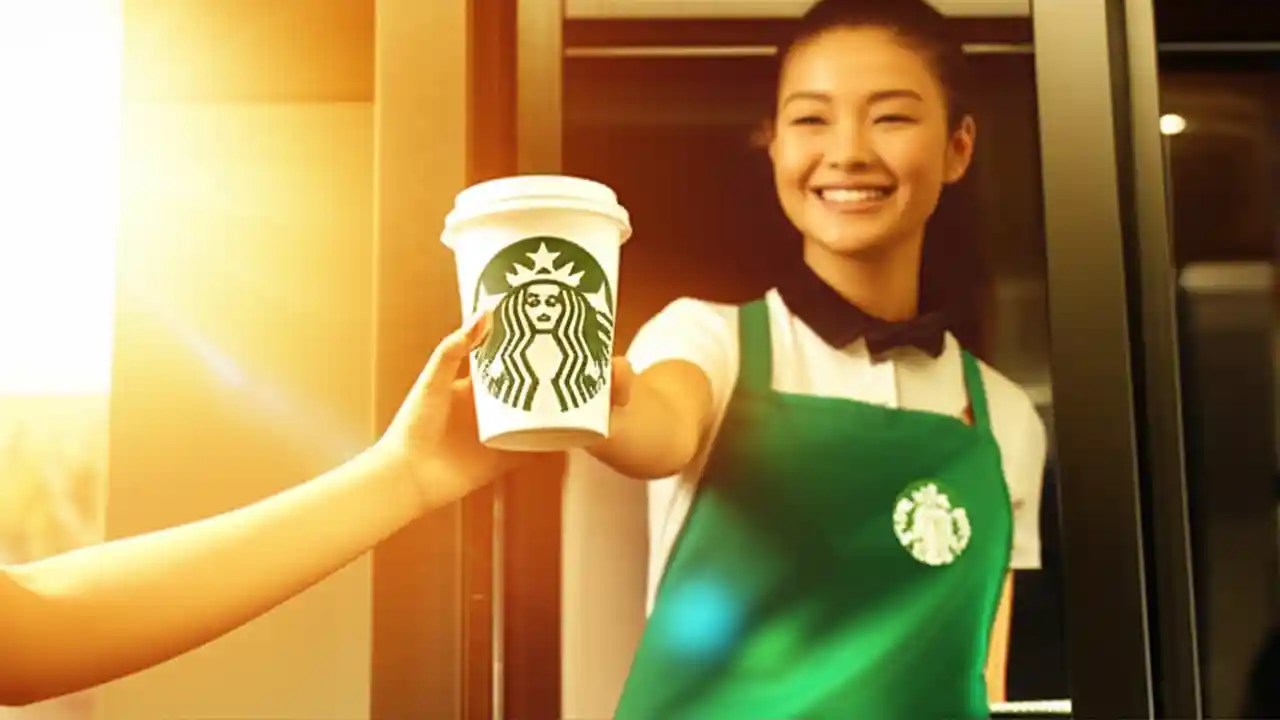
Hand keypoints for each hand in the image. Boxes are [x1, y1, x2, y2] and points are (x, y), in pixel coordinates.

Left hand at [372, 313, 632, 510]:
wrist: (409, 476)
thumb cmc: (414, 424)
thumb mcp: (434, 379)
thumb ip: (456, 348)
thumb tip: (485, 312)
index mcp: (475, 384)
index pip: (508, 358)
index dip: (528, 343)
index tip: (551, 324)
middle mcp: (492, 407)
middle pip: (530, 385)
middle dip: (553, 374)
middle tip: (583, 355)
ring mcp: (503, 432)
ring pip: (540, 415)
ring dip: (561, 406)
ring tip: (592, 388)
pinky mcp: (509, 457)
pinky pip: (541, 448)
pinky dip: (560, 440)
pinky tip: (582, 429)